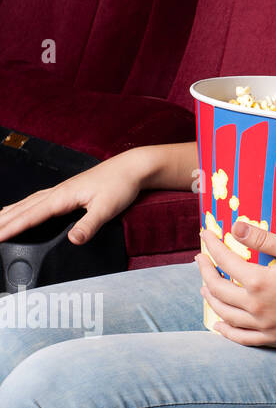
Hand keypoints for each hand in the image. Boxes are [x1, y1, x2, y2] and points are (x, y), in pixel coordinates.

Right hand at [0, 148, 148, 244]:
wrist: (132, 168)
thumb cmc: (120, 185)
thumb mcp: (108, 208)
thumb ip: (89, 224)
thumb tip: (73, 239)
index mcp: (61, 197)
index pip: (29, 216)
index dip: (10, 228)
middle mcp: (56, 192)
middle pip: (21, 210)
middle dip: (2, 223)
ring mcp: (60, 190)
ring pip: (26, 204)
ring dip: (8, 214)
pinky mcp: (66, 191)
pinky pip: (35, 200)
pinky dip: (21, 207)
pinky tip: (19, 210)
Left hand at [197, 222, 275, 346]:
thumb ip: (263, 239)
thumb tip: (234, 227)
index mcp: (259, 282)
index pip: (226, 260)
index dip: (213, 245)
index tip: (205, 235)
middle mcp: (255, 306)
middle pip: (218, 288)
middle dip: (205, 270)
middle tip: (201, 259)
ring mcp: (262, 324)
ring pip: (224, 313)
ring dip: (210, 298)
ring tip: (204, 287)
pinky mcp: (271, 337)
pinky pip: (241, 337)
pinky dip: (225, 331)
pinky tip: (218, 325)